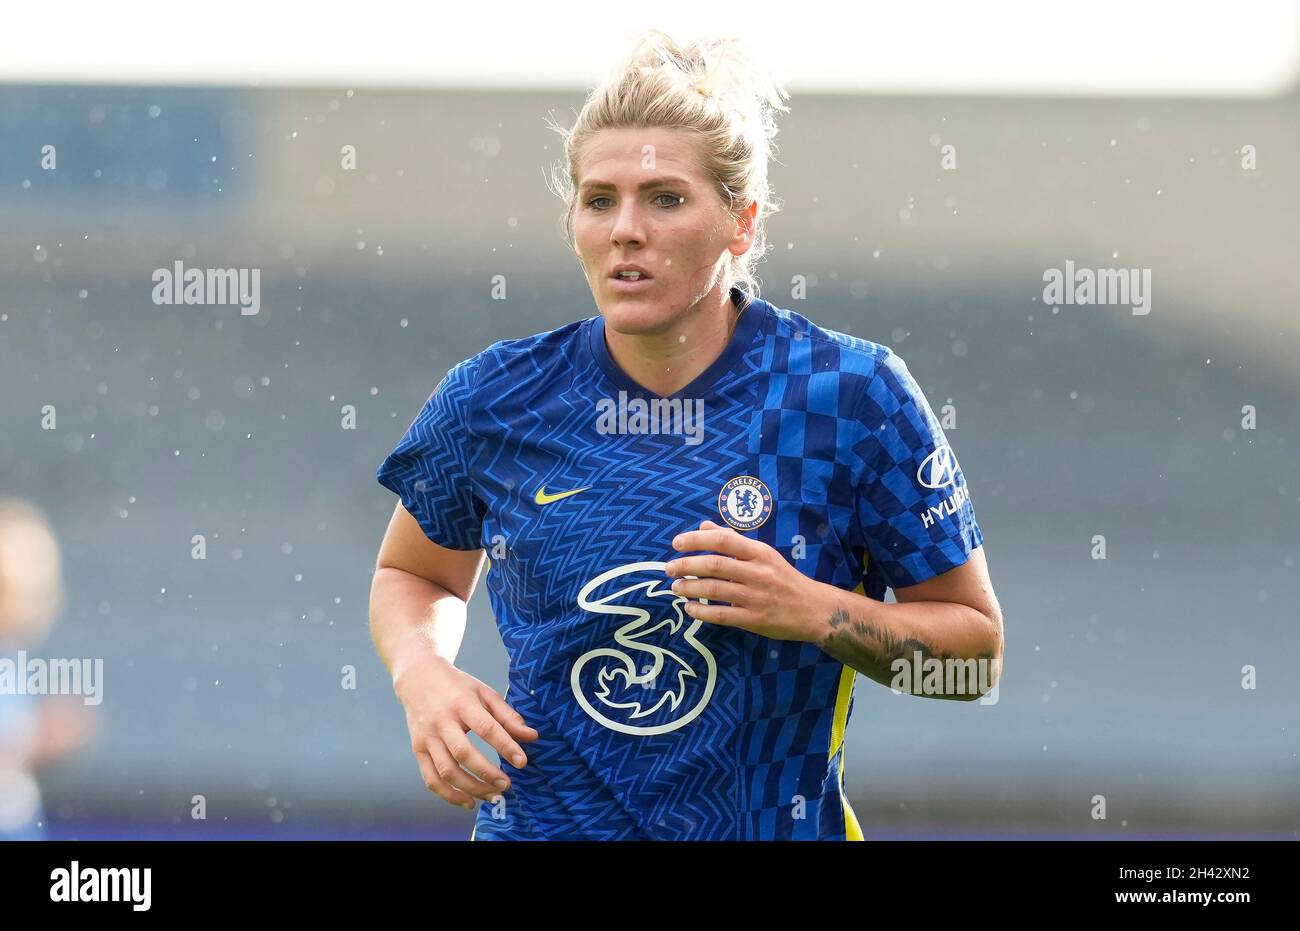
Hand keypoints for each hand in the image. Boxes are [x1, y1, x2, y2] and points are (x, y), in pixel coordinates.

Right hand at [392, 644, 539, 810]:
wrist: (418, 678)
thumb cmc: (457, 686)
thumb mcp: (484, 692)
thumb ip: (508, 716)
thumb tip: (532, 737)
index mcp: (462, 704)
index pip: (486, 728)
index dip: (505, 746)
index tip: (522, 762)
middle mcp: (441, 722)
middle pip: (463, 753)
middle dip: (486, 773)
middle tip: (506, 785)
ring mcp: (427, 738)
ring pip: (446, 771)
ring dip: (471, 789)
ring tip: (492, 796)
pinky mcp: (418, 750)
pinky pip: (431, 779)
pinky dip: (449, 796)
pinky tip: (469, 802)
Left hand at [663, 519, 823, 642]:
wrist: (814, 610)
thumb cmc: (784, 578)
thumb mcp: (763, 554)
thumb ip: (733, 540)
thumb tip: (704, 525)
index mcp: (760, 553)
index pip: (723, 540)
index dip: (696, 539)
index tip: (676, 543)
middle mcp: (758, 573)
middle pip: (714, 565)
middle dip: (686, 565)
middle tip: (669, 568)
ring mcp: (756, 597)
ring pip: (715, 590)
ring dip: (689, 588)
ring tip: (675, 587)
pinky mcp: (755, 620)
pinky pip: (722, 614)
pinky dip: (701, 611)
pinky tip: (689, 608)